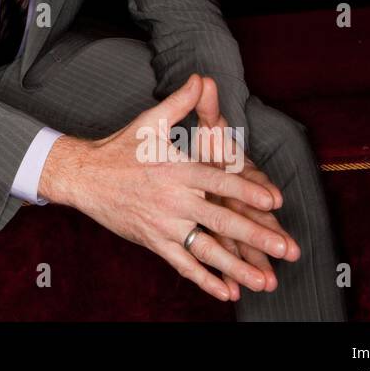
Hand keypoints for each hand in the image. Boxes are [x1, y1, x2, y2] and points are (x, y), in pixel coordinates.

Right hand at [42, 73, 294, 302]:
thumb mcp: (149, 121)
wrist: (83, 176)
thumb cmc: (120, 147)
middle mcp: (173, 199)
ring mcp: (163, 224)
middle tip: (286, 249)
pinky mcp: (153, 241)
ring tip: (265, 281)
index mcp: (176, 169)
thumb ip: (181, 102)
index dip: (246, 190)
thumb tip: (201, 78)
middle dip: (256, 236)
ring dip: (237, 268)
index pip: (217, 180)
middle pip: (220, 219)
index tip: (273, 200)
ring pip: (206, 250)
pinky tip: (228, 292)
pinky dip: (205, 280)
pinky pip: (183, 264)